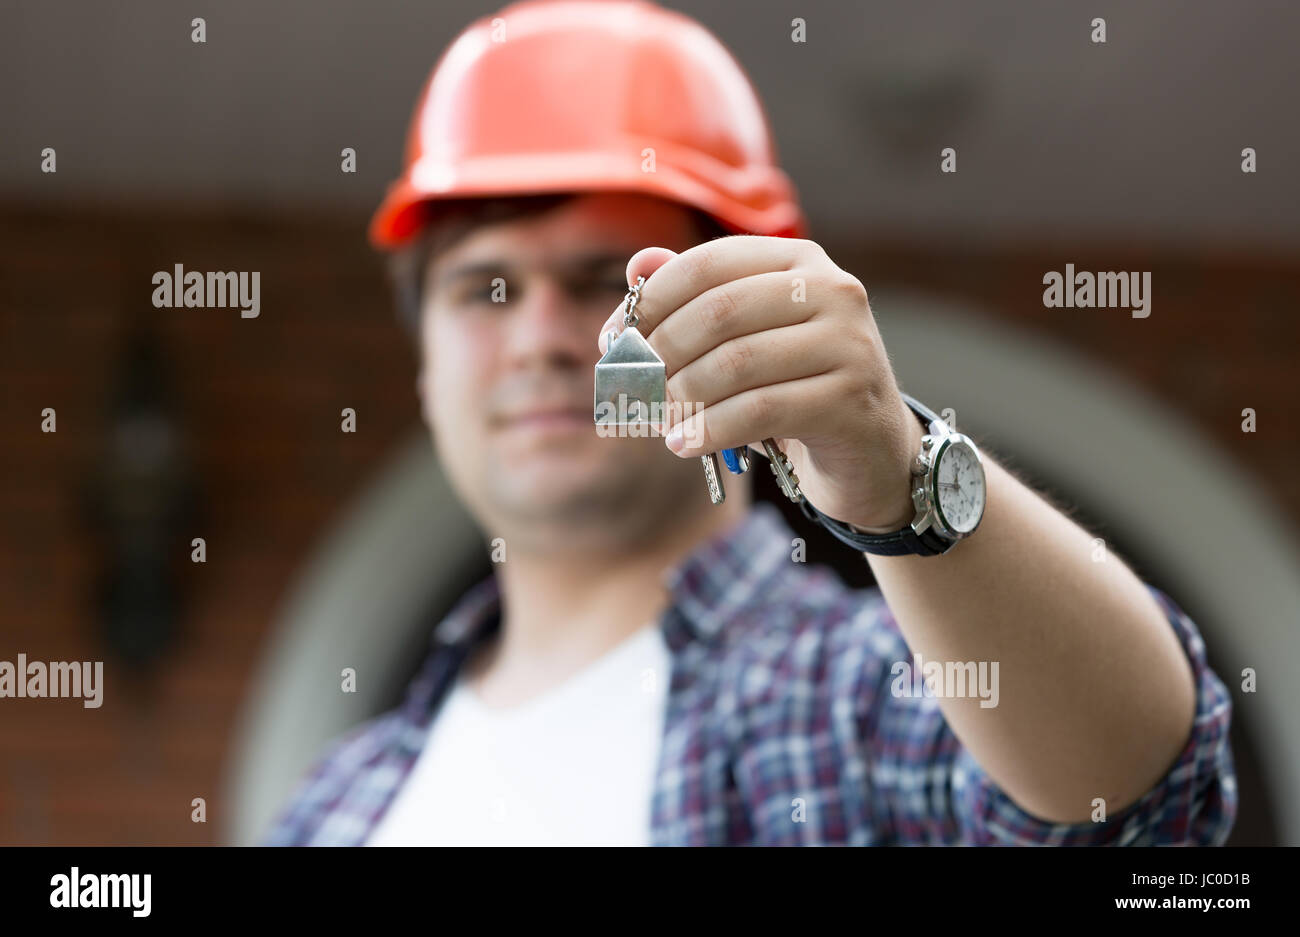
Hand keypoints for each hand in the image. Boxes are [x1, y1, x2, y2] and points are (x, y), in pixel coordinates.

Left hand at [596, 236, 922, 532]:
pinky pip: (757, 412)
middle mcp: (833, 291)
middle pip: (718, 312)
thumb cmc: (794, 385)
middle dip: (661, 352)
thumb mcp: (745, 337)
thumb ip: (695, 298)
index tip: (614, 339)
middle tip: (634, 386)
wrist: (871, 450)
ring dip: (682, 397)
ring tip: (660, 419)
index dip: (651, 301)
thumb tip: (637, 266)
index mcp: (800, 260)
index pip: (708, 264)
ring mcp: (849, 345)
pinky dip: (708, 431)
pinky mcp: (850, 402)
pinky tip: (682, 444)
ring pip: (735, 365)